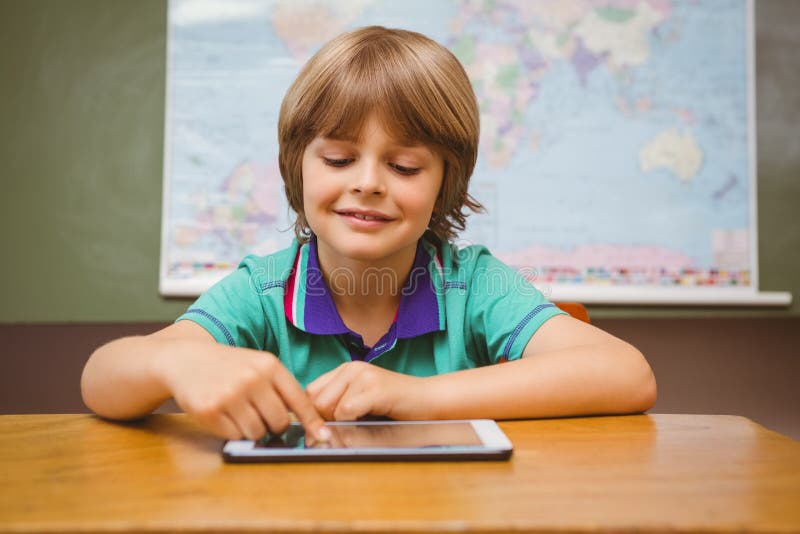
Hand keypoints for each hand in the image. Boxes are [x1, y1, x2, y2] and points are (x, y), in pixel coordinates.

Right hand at [154, 340, 329, 441]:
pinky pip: (234, 436)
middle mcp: (251, 379)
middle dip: (273, 425)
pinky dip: (233, 431)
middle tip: (260, 415)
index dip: (312, 421)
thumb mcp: (258, 365)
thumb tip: (308, 421)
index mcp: (269, 365)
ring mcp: (230, 395)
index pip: (298, 400)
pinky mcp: (210, 411)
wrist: (185, 360)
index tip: (323, 436)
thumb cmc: (228, 366)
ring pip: (257, 432)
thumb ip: (281, 388)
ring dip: (252, 430)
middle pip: (280, 423)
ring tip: (240, 413)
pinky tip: (224, 415)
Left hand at [306, 361, 426, 420]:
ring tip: (360, 422)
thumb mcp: (361, 400)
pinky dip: (351, 424)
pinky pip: (345, 412)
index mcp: (345, 369)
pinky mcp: (374, 389)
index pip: (311, 393)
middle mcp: (352, 368)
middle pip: (316, 401)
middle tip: (347, 427)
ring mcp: (363, 376)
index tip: (330, 426)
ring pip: (328, 408)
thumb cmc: (395, 405)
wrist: (428, 399)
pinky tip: (368, 421)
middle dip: (326, 421)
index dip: (316, 414)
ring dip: (339, 423)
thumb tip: (312, 428)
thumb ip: (338, 405)